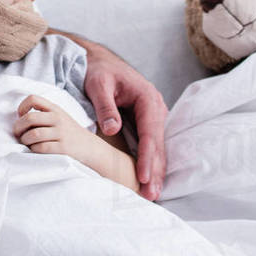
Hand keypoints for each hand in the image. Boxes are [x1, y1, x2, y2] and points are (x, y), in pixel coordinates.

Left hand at [13, 94, 98, 164]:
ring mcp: (61, 133)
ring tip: (27, 142)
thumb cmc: (68, 132)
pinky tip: (36, 149)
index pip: (33, 98)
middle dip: (18, 127)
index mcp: (54, 109)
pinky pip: (41, 148)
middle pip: (30, 118)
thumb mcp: (58, 117)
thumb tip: (18, 117)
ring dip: (25, 140)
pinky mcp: (63, 148)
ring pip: (33, 134)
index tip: (21, 116)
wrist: (89, 147)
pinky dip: (34, 149)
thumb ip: (42, 113)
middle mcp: (58, 119)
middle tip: (18, 134)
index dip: (22, 107)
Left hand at [82, 42, 167, 200]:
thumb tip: (113, 129)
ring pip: (157, 147)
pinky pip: (150, 144)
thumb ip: (105, 107)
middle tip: (151, 195)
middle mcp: (155, 107)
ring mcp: (153, 115)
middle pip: (157, 144)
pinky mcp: (146, 121)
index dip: (148, 157)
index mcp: (147, 98)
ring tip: (152, 194)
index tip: (144, 177)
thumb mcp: (98, 85)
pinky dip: (150, 161)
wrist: (98, 60)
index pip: (150, 133)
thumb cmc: (98, 71)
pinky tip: (149, 179)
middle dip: (155, 171)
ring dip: (155, 170)